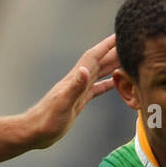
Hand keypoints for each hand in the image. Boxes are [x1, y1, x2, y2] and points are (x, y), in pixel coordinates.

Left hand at [25, 35, 119, 149]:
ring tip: (126, 59)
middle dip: (113, 51)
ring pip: (99, 73)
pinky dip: (107, 83)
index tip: (119, 35)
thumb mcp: (63, 103)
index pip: (93, 57)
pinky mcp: (79, 101)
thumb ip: (75, 87)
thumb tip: (85, 70)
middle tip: (129, 44)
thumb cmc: (47, 120)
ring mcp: (78, 91)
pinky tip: (114, 82)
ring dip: (112, 64)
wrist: (36, 131)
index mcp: (75, 79)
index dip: (106, 45)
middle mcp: (77, 81)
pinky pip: (97, 88)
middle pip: (99, 62)